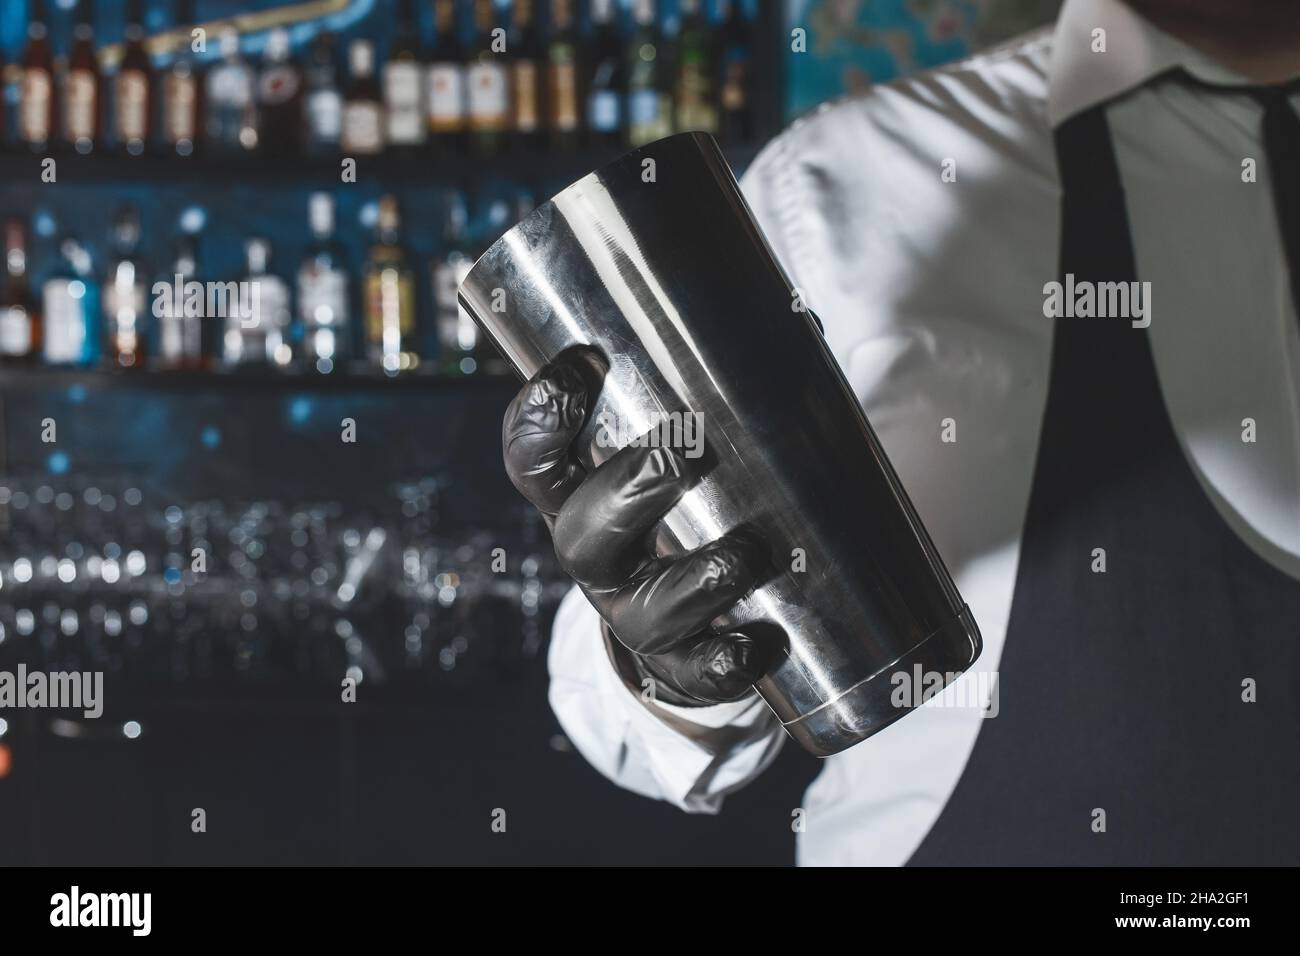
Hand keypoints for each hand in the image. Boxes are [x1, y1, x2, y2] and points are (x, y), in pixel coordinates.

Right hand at [502, 348, 769, 704]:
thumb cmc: (683, 507)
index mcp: (581, 496)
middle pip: (581, 532)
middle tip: (686, 450)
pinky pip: (695, 674)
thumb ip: (724, 389)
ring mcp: (634, 615)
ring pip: (641, 608)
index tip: (584, 362)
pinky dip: (726, 661)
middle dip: (630, 488)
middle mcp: (596, 559)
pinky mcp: (680, 667)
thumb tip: (795, 319)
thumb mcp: (680, 451)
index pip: (533, 459)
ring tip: (747, 553)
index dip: (542, 414)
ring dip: (695, 578)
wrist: (682, 620)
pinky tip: (762, 641)